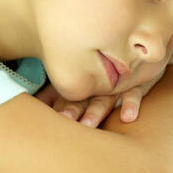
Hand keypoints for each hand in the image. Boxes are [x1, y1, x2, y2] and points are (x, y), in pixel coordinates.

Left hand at [36, 66, 169, 125]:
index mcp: (82, 85)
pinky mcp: (137, 84)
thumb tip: (35, 101)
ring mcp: (116, 85)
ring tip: (88, 124)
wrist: (134, 48)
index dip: (59, 107)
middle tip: (63, 119)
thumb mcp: (78, 81)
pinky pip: (134, 94)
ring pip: (104, 99)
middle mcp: (97, 85)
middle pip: (82, 99)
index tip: (49, 117)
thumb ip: (54, 93)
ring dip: (96, 112)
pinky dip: (131, 104)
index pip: (67, 97)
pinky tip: (128, 116)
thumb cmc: (99, 72)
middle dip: (73, 110)